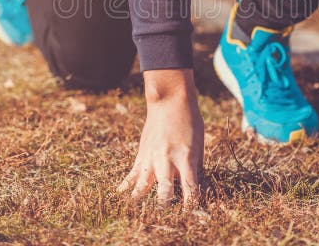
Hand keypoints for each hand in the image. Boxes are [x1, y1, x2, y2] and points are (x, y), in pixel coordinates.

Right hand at [117, 68, 203, 204]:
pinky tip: (119, 194)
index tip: (191, 213)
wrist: (169, 100)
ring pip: (143, 186)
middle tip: (164, 218)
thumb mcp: (199, 144)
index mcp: (185, 158)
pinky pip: (132, 173)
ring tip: (138, 213)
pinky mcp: (142, 154)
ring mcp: (152, 158)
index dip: (191, 203)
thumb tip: (198, 185)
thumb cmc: (190, 120)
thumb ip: (196, 166)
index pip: (190, 188)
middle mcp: (167, 160)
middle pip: (165, 192)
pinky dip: (126, 185)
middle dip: (165, 207)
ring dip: (141, 201)